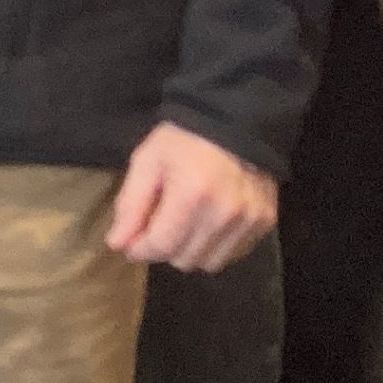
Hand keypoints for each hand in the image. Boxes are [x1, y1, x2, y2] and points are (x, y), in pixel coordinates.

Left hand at [107, 120, 276, 273]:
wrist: (235, 120)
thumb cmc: (184, 139)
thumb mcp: (147, 161)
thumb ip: (131, 204)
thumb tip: (117, 244)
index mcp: (191, 194)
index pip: (161, 246)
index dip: (140, 249)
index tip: (131, 242)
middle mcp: (224, 213)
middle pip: (184, 259)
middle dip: (164, 248)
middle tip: (160, 223)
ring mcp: (249, 220)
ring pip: (209, 263)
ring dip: (190, 250)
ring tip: (186, 222)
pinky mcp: (265, 222)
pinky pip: (233, 254)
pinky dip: (215, 246)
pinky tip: (209, 222)